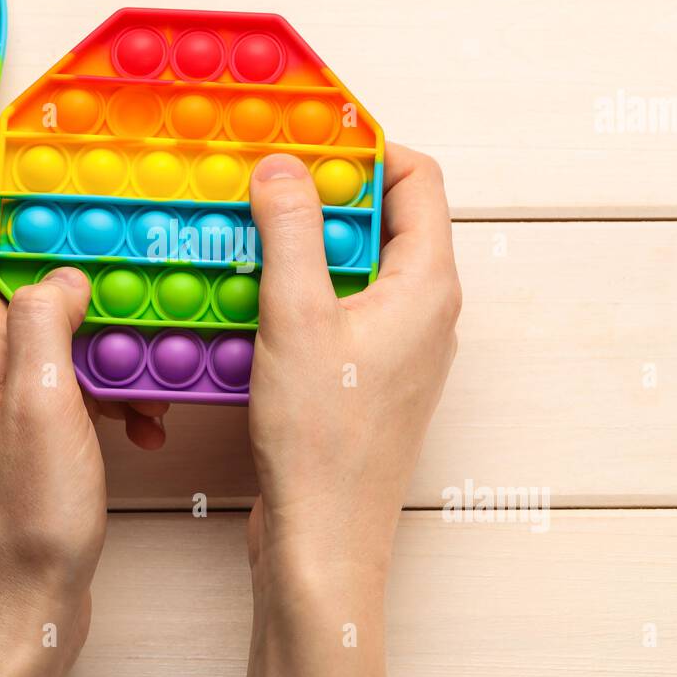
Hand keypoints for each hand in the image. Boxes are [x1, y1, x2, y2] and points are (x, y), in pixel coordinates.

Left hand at [0, 163, 168, 676]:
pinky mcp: (34, 426)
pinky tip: (144, 411)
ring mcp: (4, 393)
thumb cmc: (24, 522)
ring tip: (144, 337)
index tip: (36, 151)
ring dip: (101, 321)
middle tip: (116, 228)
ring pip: (52, 322)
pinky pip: (73, 375)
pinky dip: (111, 379)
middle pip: (10, 267)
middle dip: (66, 244)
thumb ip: (42, 323)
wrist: (23, 607)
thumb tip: (60, 275)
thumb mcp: (41, 405)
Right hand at [244, 145, 460, 676]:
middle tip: (263, 182)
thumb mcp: (295, 316)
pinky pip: (341, 308)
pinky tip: (251, 296)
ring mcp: (399, 346)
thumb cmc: (322, 441)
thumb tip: (283, 165)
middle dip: (323, 194)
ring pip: (357, 265)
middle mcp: (425, 311)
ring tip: (248, 234)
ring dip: (306, 244)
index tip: (307, 137)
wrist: (324, 539)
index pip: (418, 178)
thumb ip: (290, 229)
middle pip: (385, 218)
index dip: (364, 147)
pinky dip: (302, 289)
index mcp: (428, 285)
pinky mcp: (369, 376)